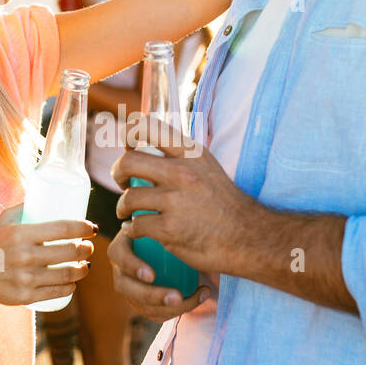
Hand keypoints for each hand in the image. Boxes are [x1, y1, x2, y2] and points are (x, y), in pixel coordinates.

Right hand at [0, 205, 96, 312]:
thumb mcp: (4, 220)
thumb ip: (25, 206)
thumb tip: (50, 194)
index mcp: (20, 234)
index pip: (62, 228)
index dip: (82, 227)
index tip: (92, 228)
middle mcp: (24, 256)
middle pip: (69, 252)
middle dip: (86, 249)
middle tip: (89, 247)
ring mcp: (25, 278)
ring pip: (66, 274)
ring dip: (83, 269)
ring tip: (86, 265)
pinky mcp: (26, 296)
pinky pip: (57, 292)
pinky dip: (70, 286)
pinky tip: (74, 282)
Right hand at [107, 224, 212, 322]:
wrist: (174, 246)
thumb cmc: (168, 226)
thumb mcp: (163, 219)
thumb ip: (162, 217)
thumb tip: (168, 208)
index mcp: (122, 245)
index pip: (118, 256)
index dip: (132, 267)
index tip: (152, 275)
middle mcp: (121, 269)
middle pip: (126, 288)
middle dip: (151, 295)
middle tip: (177, 297)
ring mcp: (130, 287)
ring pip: (141, 305)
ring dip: (169, 308)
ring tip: (199, 296)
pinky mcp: (142, 302)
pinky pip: (154, 313)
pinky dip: (178, 310)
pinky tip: (200, 297)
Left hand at [112, 112, 259, 275]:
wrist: (247, 237)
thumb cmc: (224, 203)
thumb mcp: (207, 166)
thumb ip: (180, 156)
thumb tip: (147, 144)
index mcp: (191, 153)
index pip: (147, 127)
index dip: (128, 133)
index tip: (126, 147)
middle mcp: (182, 173)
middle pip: (128, 162)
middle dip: (118, 173)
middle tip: (122, 183)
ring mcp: (175, 201)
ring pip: (129, 198)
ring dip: (123, 207)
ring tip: (127, 212)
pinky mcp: (170, 229)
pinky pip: (136, 225)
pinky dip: (132, 229)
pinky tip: (137, 230)